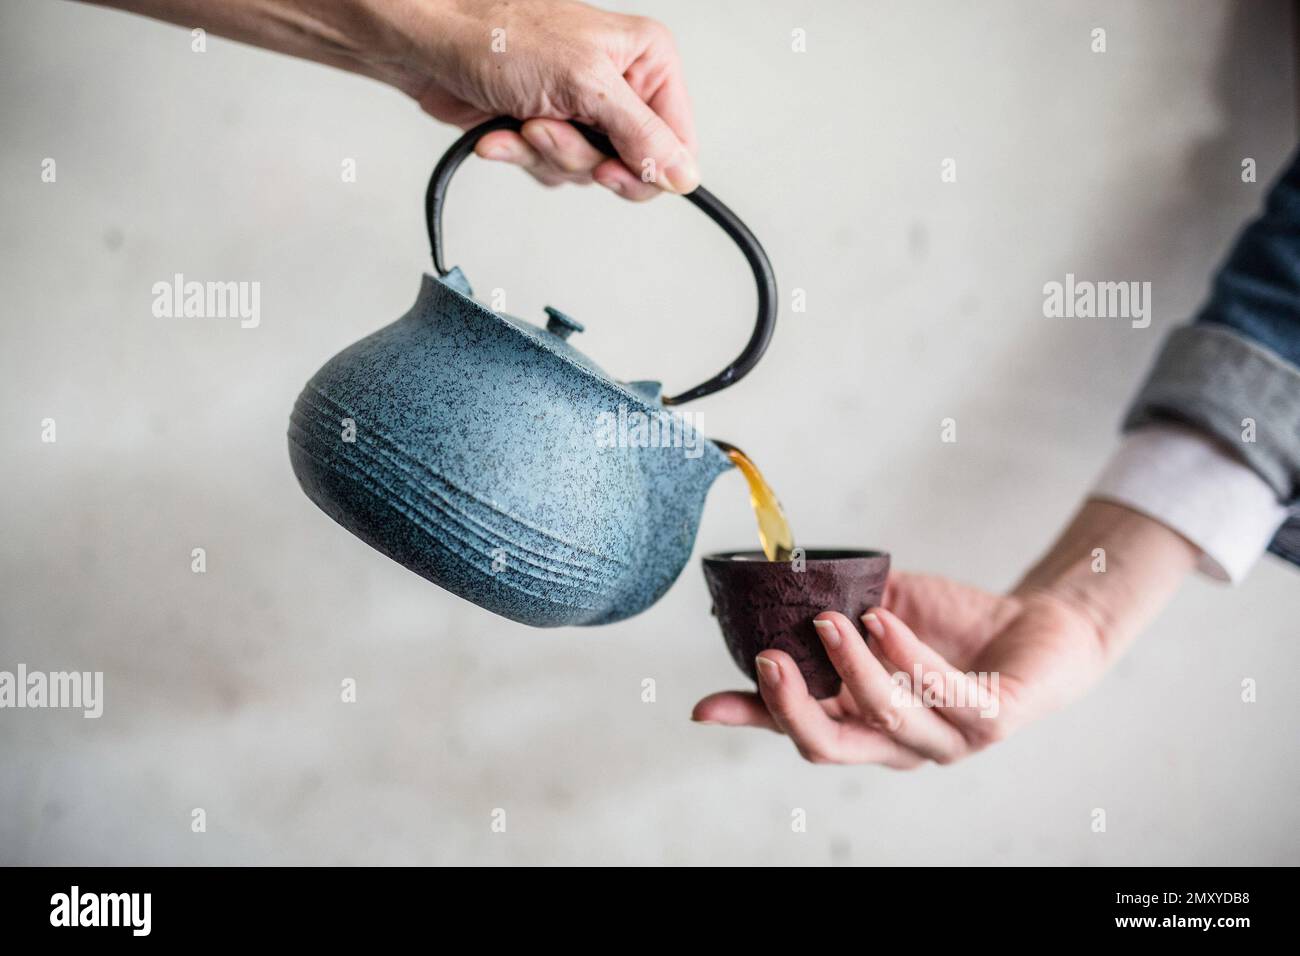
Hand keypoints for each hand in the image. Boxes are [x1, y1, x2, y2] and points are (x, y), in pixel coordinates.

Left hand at [406, 0, 697, 199]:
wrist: (430, 43)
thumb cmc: (499, 35)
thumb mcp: (585, 85)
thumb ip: (641, 135)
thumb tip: (685, 175)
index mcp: (646, 61)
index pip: (676, 142)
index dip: (645, 167)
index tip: (608, 168)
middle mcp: (619, 86)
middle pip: (629, 164)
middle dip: (581, 156)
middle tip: (549, 129)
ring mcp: (581, 111)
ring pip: (585, 172)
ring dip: (544, 154)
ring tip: (522, 119)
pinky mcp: (546, 131)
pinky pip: (550, 170)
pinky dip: (519, 154)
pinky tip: (501, 130)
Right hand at [692, 500, 1198, 766]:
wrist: (1039, 628)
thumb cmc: (949, 627)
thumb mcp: (874, 618)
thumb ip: (827, 618)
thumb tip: (764, 593)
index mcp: (864, 723)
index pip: (798, 729)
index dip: (751, 719)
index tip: (704, 706)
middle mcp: (900, 744)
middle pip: (832, 748)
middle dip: (793, 707)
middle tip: (769, 657)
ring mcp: (948, 739)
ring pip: (887, 719)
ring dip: (853, 668)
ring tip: (832, 619)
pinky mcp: (993, 719)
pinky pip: (946, 694)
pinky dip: (907, 656)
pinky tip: (885, 619)